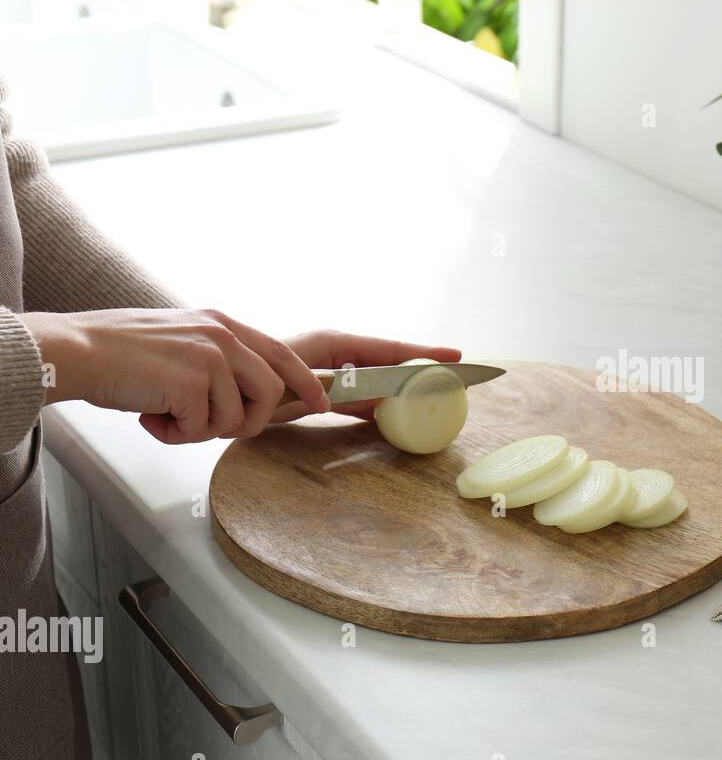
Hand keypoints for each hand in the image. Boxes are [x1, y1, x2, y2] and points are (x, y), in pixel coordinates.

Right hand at [21, 308, 332, 443]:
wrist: (76, 351)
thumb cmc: (121, 355)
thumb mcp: (183, 343)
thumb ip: (219, 361)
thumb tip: (249, 397)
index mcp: (222, 324)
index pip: (281, 354)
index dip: (306, 381)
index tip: (320, 402)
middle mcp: (222, 336)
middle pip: (270, 393)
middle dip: (247, 422)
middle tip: (206, 425)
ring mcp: (209, 358)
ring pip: (236, 418)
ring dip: (201, 430)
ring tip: (167, 413)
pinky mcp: (191, 383)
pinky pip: (201, 430)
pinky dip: (174, 434)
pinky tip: (151, 415)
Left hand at [272, 329, 460, 421]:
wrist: (227, 393)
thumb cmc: (259, 382)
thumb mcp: (307, 384)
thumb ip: (346, 392)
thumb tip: (382, 401)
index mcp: (336, 342)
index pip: (391, 348)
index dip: (424, 354)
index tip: (456, 357)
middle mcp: (338, 354)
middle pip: (389, 363)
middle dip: (421, 370)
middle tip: (455, 379)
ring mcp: (333, 373)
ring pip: (378, 382)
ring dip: (403, 391)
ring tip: (434, 397)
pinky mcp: (326, 393)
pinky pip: (362, 398)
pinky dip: (380, 407)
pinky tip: (395, 416)